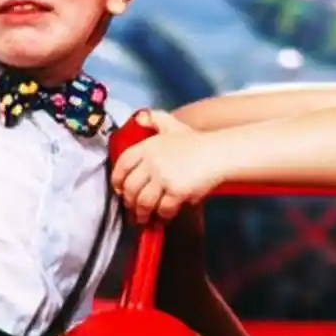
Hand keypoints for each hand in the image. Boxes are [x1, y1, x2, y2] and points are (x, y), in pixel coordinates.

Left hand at [111, 110, 223, 224]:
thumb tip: (140, 117)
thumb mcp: (173, 125)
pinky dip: (163, 215)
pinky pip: (164, 208)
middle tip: (132, 208)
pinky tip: (165, 215)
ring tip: (144, 218)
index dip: (117, 180)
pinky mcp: (177, 191)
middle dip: (130, 201)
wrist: (218, 153)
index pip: (123, 164)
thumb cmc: (197, 142)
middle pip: (131, 187)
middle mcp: (152, 162)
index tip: (119, 189)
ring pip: (144, 201)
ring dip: (142, 213)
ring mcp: (164, 177)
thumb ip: (155, 119)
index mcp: (148, 146)